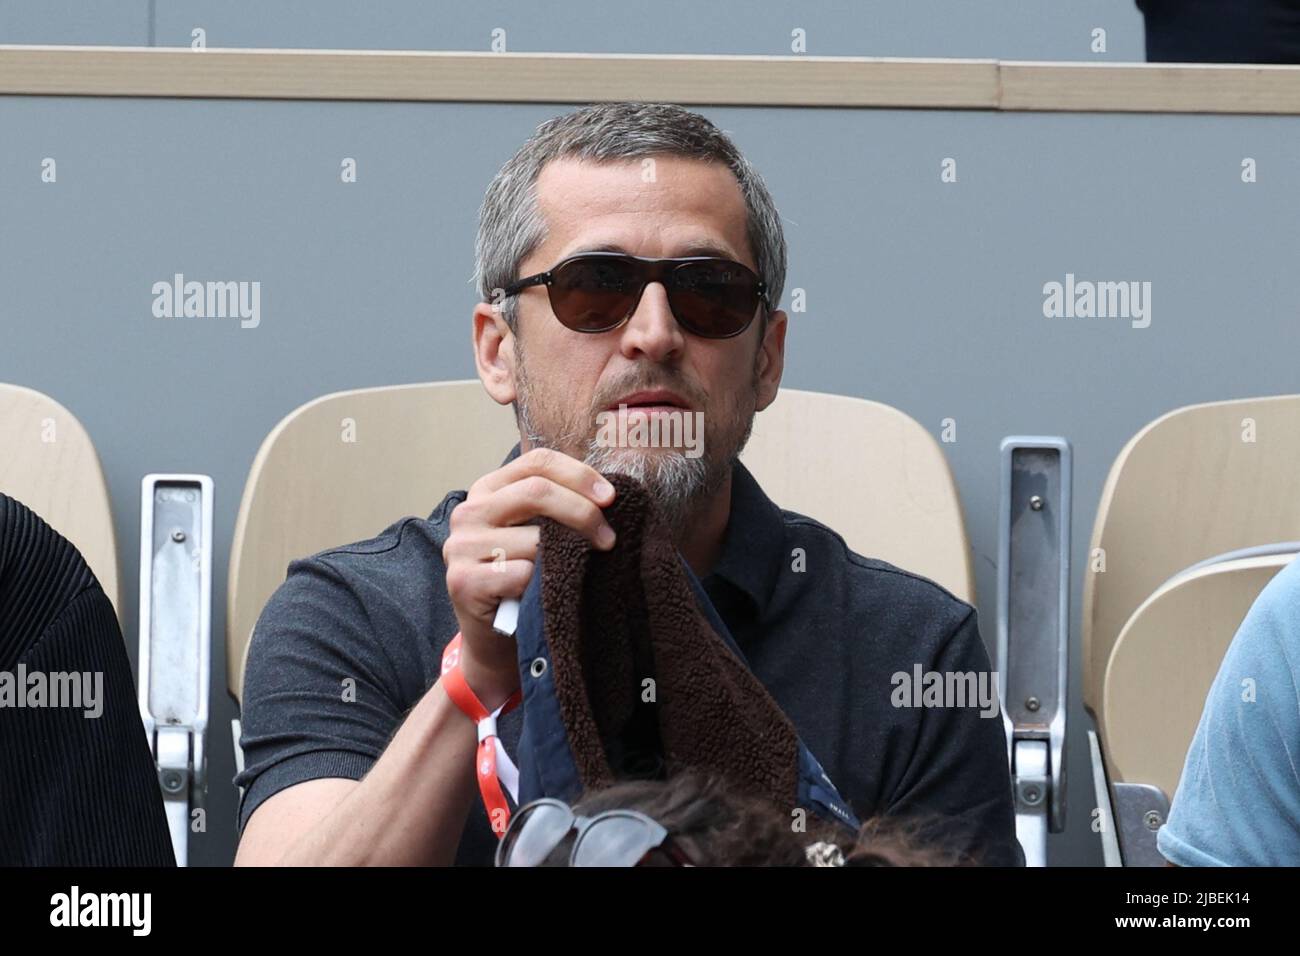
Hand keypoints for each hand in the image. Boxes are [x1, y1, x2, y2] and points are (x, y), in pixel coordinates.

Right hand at [442, 447, 616, 707]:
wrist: (496, 639)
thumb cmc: (525, 579)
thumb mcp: (538, 534)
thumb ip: (557, 508)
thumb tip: (609, 495)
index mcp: (488, 489)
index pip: (537, 462)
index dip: (579, 474)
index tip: (612, 497)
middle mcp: (468, 511)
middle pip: (537, 491)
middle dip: (583, 512)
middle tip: (609, 539)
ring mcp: (460, 546)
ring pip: (533, 538)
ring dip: (566, 558)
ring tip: (576, 574)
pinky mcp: (462, 582)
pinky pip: (520, 574)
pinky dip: (543, 585)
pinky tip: (544, 596)